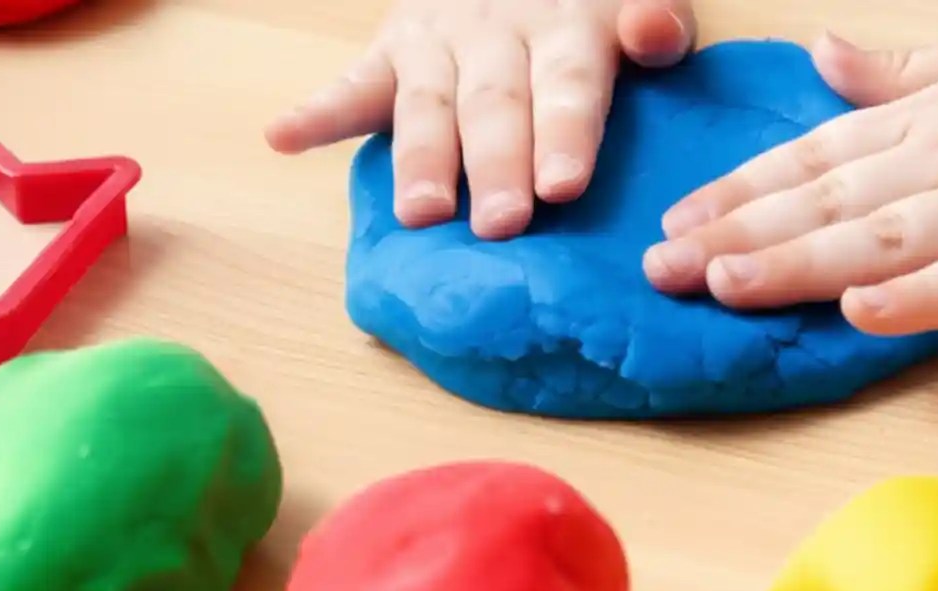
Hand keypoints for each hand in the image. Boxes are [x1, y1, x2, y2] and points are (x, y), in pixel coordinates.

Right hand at [266, 0, 695, 239]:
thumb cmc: (583, 9)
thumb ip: (653, 24)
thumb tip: (657, 35)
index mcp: (565, 31)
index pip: (565, 86)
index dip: (562, 134)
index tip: (560, 186)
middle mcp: (497, 35)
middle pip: (495, 105)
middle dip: (495, 164)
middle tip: (499, 222)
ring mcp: (437, 44)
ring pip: (428, 104)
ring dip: (422, 158)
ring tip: (420, 211)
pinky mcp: (391, 52)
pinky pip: (352, 83)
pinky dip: (317, 113)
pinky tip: (281, 136)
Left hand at [644, 18, 937, 334]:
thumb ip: (898, 73)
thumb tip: (820, 57)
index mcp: (927, 120)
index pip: (812, 158)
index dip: (737, 190)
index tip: (674, 217)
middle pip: (822, 203)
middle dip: (734, 235)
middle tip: (660, 268)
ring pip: (877, 239)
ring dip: (795, 262)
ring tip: (723, 283)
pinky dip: (916, 297)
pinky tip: (860, 312)